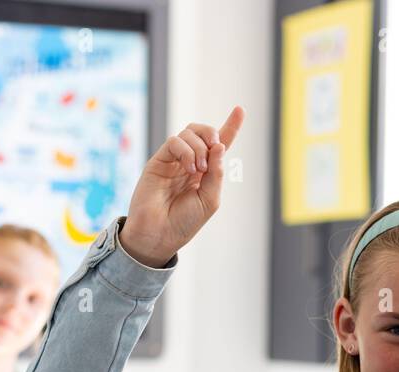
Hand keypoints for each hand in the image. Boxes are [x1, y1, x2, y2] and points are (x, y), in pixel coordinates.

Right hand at [119, 107, 244, 267]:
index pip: (218, 145)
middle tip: (216, 149)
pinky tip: (189, 167)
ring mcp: (173, 161)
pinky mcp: (158, 161)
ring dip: (200, 147)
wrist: (159, 234)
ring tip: (199, 169)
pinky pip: (174, 142)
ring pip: (189, 133)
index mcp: (204, 173)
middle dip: (213, 133)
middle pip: (203, 132)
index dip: (230, 127)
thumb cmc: (184, 222)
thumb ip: (216, 173)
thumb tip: (219, 146)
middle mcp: (189, 163)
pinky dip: (186, 150)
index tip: (240, 110)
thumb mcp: (210, 199)